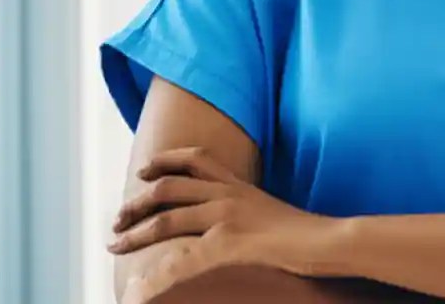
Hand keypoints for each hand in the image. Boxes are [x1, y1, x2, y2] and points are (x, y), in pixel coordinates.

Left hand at [107, 147, 333, 303]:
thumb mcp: (271, 211)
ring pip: (165, 219)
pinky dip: (157, 274)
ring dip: (134, 233)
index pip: (195, 158)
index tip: (143, 172)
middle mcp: (228, 194)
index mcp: (238, 184)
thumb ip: (248, 208)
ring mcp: (227, 217)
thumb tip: (232, 220)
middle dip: (135, 203)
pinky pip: (182, 259)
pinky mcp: (229, 243)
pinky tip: (140, 286)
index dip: (164, 161)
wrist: (329, 240)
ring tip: (115, 245)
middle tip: (116, 219)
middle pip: (168, 187)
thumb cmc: (307, 232)